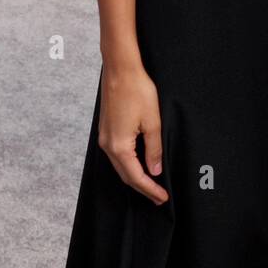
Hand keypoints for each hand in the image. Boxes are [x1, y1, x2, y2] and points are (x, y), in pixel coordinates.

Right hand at [98, 54, 168, 204]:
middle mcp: (107, 145)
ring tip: (151, 184)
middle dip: (142, 188)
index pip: (136, 177)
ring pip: (120, 166)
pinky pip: (117, 155)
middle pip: (125, 175)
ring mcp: (104, 138)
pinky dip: (128, 164)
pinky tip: (139, 164)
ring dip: (135, 176)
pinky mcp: (106, 130)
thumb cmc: (137, 90)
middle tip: (158, 197)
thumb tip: (154, 170)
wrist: (120, 69)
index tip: (163, 198)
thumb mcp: (153, 121)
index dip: (150, 189)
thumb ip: (154, 149)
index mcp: (119, 146)